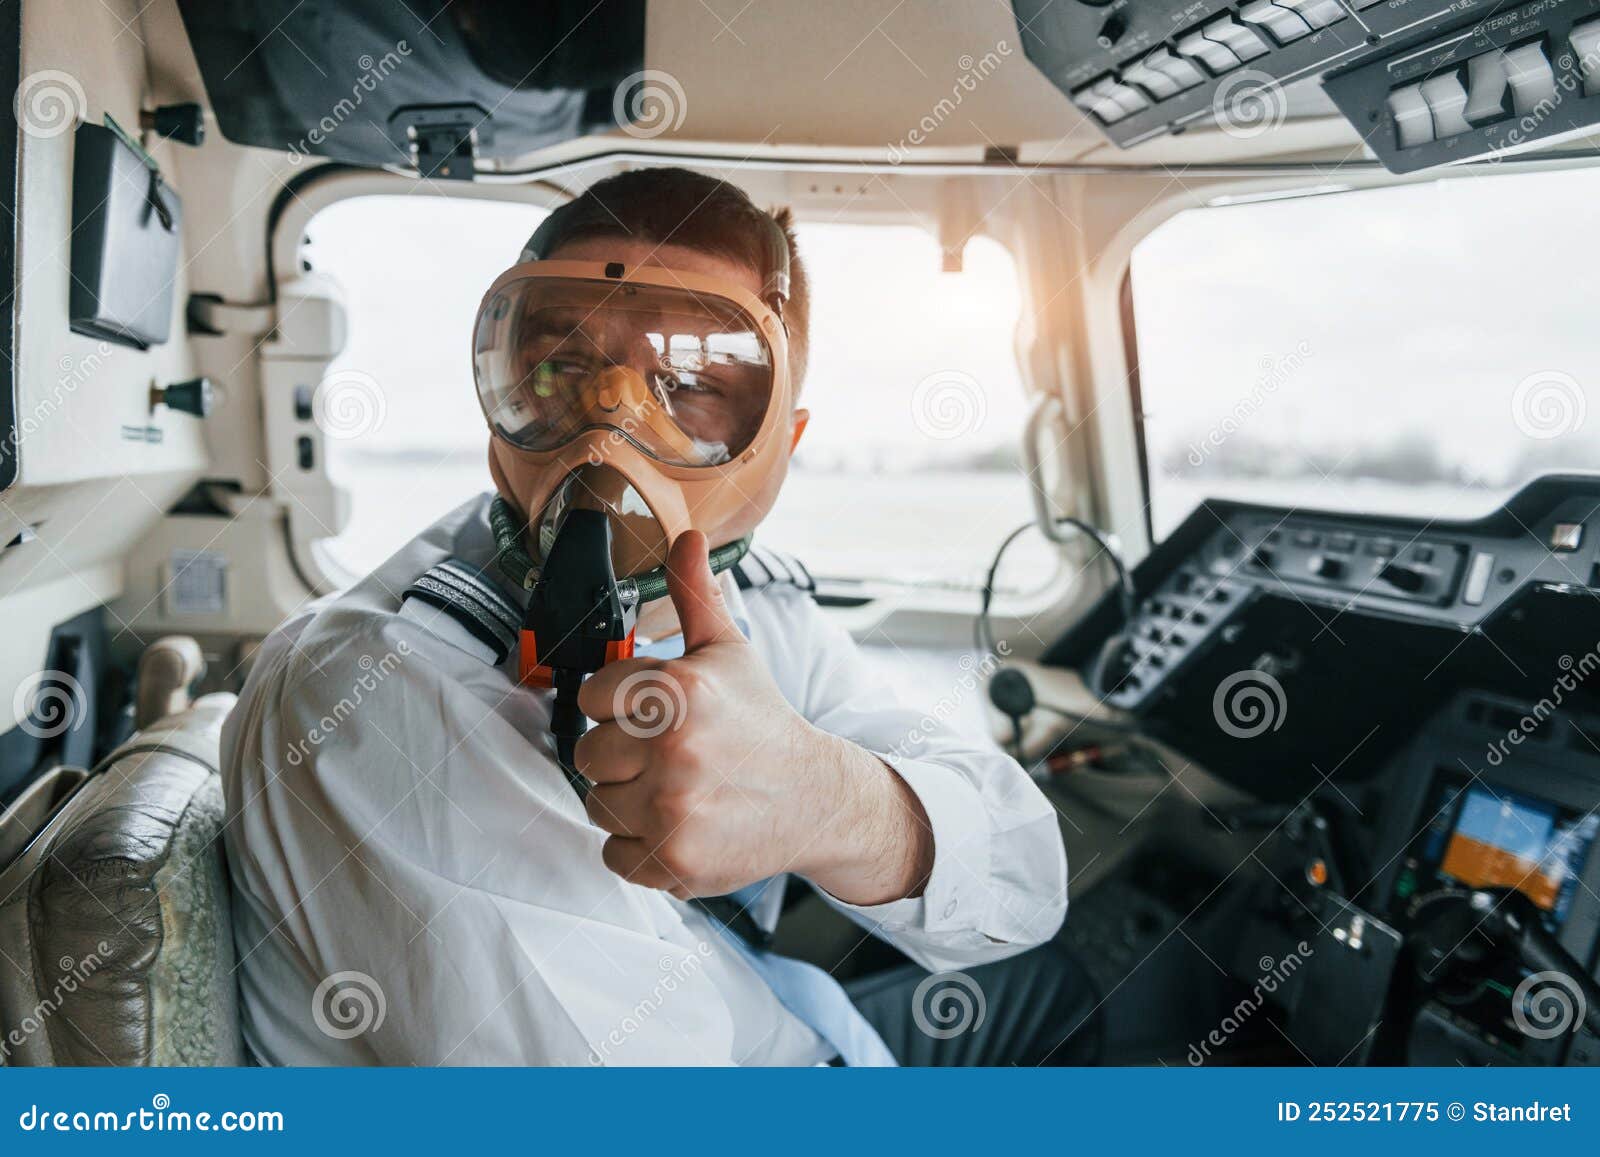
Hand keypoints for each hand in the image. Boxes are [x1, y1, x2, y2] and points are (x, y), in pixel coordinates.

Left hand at [575, 531, 932, 903]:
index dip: (619, 706)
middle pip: (587, 756)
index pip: (591, 697)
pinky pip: (614, 855)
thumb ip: (696, 596)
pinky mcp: (674, 861)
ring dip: (627, 803)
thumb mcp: (730, 653)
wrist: (816, 798)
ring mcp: (671, 810)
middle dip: (621, 756)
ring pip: (597, 806)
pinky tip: (680, 825)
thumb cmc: (763, 723)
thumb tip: (687, 538)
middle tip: (667, 757)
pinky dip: (640, 848)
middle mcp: (672, 750)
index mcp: (677, 691)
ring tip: (675, 790)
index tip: (653, 715)